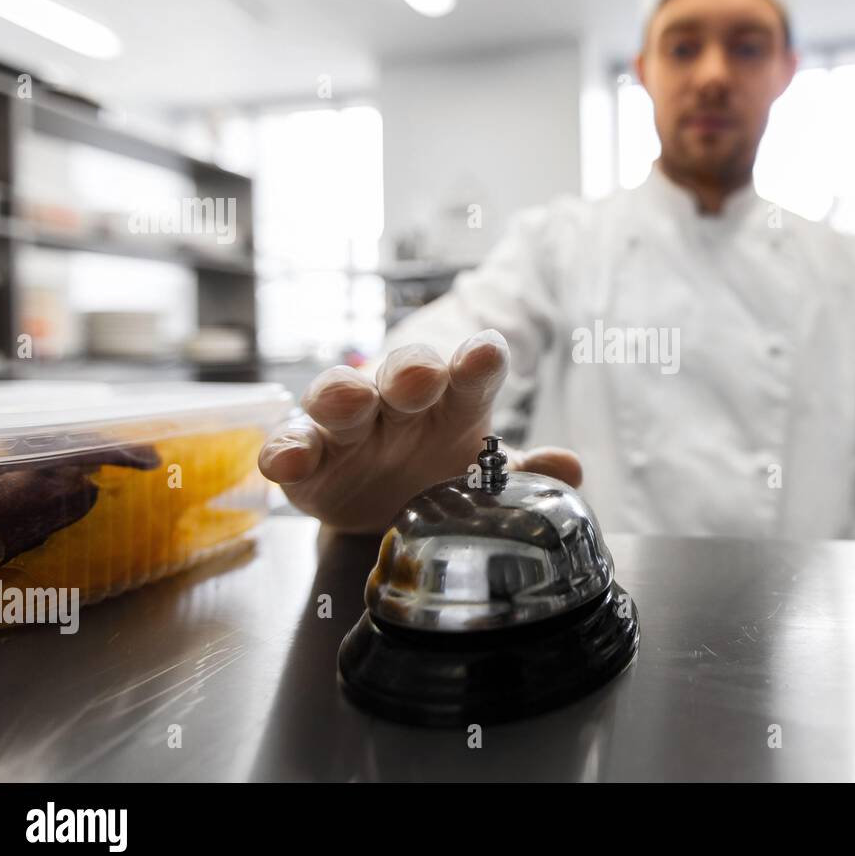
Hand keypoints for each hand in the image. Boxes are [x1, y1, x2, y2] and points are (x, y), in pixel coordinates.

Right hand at [257, 329, 580, 533]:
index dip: (479, 361)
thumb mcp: (484, 472)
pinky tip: (286, 461)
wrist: (384, 502)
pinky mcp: (308, 459)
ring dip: (342, 395)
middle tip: (421, 375)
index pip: (472, 372)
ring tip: (349, 401)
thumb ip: (523, 472)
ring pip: (340, 397)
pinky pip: (292, 445)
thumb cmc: (440, 469)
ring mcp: (350, 426)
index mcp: (454, 398)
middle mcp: (400, 401)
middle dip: (411, 370)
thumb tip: (569, 468)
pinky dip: (285, 449)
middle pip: (404, 372)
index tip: (488, 352)